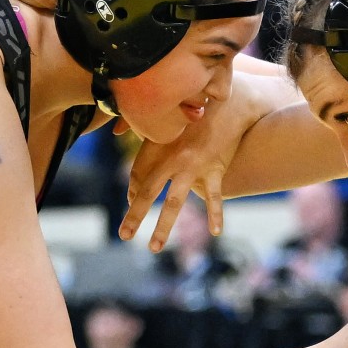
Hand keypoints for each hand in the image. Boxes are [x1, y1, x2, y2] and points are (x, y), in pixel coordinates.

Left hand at [119, 73, 265, 247]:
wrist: (231, 100)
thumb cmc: (197, 101)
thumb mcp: (165, 109)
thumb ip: (138, 121)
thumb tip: (116, 131)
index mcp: (156, 144)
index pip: (137, 175)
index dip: (132, 190)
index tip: (130, 200)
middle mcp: (170, 159)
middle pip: (147, 193)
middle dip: (134, 216)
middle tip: (124, 236)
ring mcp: (192, 168)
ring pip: (173, 203)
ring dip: (163, 227)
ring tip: (153, 247)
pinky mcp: (213, 170)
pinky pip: (212, 197)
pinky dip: (215, 214)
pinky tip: (215, 232)